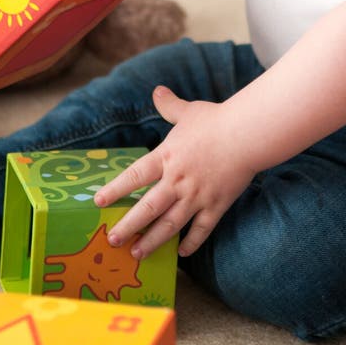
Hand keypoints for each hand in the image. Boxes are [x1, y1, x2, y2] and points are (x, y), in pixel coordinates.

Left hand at [94, 87, 256, 258]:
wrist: (247, 134)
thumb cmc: (217, 120)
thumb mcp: (189, 111)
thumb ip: (170, 106)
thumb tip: (157, 91)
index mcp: (167, 156)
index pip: (134, 176)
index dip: (115, 189)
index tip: (98, 202)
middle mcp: (177, 180)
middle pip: (147, 208)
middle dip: (128, 226)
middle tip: (113, 241)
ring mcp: (196, 196)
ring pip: (169, 225)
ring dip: (151, 241)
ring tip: (137, 254)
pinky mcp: (216, 206)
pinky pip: (201, 230)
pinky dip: (191, 243)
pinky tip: (182, 253)